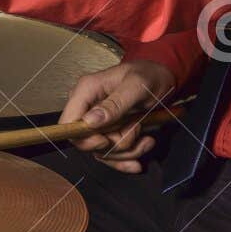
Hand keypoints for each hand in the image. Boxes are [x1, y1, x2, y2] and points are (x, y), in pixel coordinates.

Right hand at [58, 58, 176, 173]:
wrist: (162, 79)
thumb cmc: (149, 75)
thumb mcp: (136, 86)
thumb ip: (114, 104)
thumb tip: (89, 121)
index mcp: (86, 90)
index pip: (68, 122)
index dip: (83, 138)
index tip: (106, 140)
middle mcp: (88, 107)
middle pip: (87, 141)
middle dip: (115, 144)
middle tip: (136, 129)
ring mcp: (97, 122)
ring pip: (101, 151)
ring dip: (127, 150)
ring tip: (145, 135)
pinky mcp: (108, 132)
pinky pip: (111, 154)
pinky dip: (129, 156)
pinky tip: (144, 146)